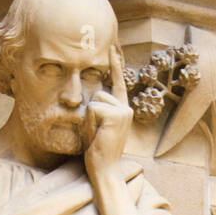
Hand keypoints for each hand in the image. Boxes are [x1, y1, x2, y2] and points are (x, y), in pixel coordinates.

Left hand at [83, 45, 132, 181]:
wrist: (105, 170)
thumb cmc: (97, 153)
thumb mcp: (95, 127)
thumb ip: (96, 111)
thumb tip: (89, 99)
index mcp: (122, 110)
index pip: (118, 82)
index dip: (115, 63)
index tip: (112, 44)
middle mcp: (126, 108)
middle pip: (98, 92)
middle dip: (90, 113)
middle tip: (95, 134)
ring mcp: (124, 111)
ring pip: (95, 101)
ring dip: (90, 119)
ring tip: (97, 136)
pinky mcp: (118, 115)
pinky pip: (94, 109)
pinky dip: (91, 123)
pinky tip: (98, 136)